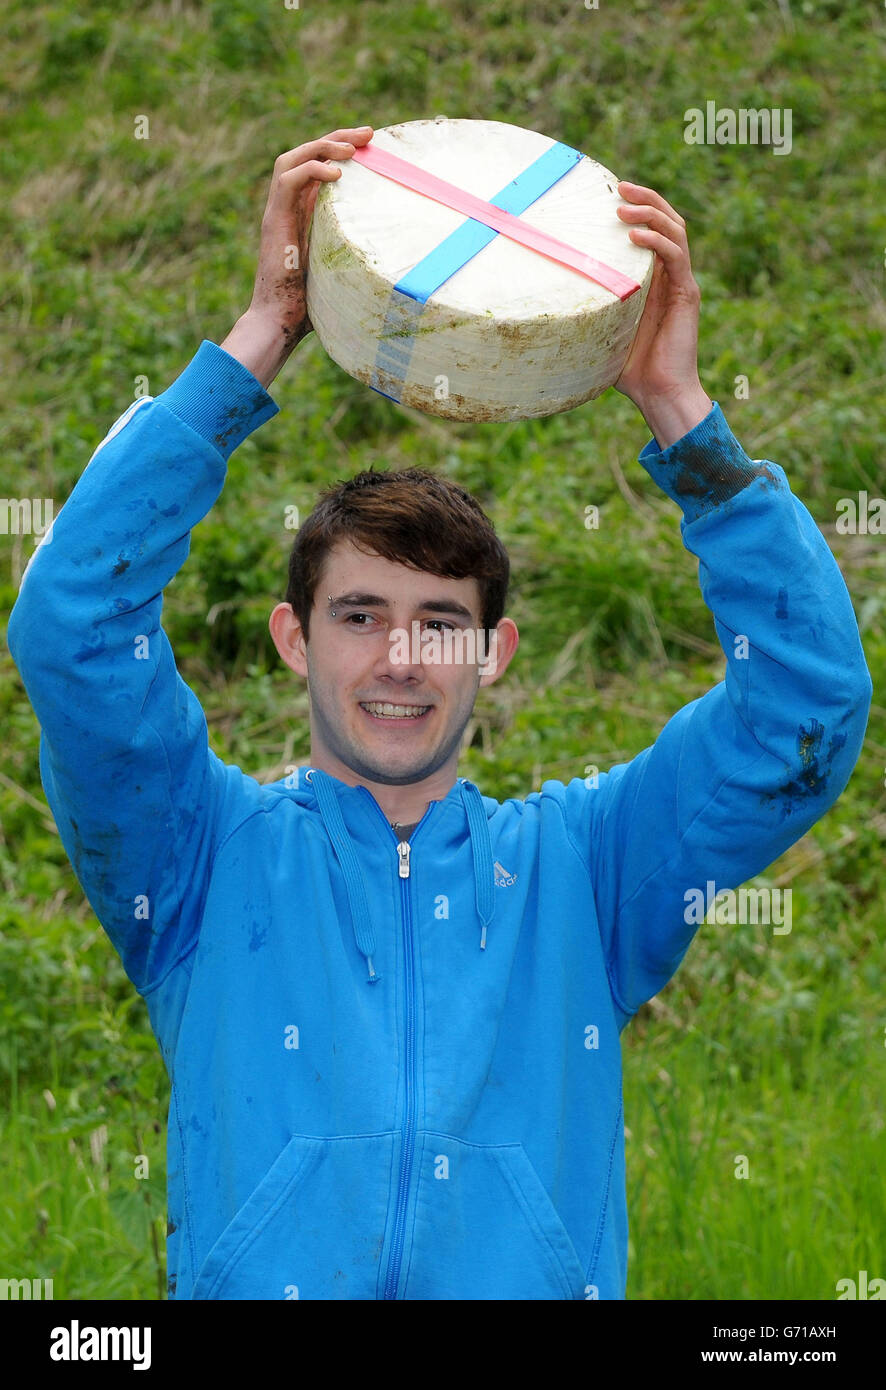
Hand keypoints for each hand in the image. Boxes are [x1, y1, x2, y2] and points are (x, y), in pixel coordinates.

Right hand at [248, 125, 374, 347]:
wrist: (279, 323)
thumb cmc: (311, 308)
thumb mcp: (342, 272)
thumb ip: (358, 259)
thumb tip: (397, 270)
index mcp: (302, 213)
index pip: (318, 166)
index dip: (341, 149)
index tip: (371, 144)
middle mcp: (287, 207)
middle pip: (307, 153)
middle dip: (338, 137)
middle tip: (369, 134)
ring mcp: (278, 212)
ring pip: (293, 158)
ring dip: (323, 146)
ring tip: (352, 148)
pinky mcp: (273, 221)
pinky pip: (288, 180)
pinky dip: (311, 168)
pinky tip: (337, 174)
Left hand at [613, 182, 711, 443]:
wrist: (659, 394)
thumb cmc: (629, 370)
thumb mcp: (601, 330)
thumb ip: (587, 311)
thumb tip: (542, 307)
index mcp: (653, 280)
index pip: (651, 230)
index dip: (636, 207)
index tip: (609, 193)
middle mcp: (670, 276)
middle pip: (666, 220)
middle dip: (645, 198)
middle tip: (618, 186)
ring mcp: (680, 283)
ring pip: (674, 230)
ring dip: (650, 212)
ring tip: (624, 206)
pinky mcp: (687, 294)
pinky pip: (676, 257)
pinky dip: (657, 241)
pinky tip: (635, 236)